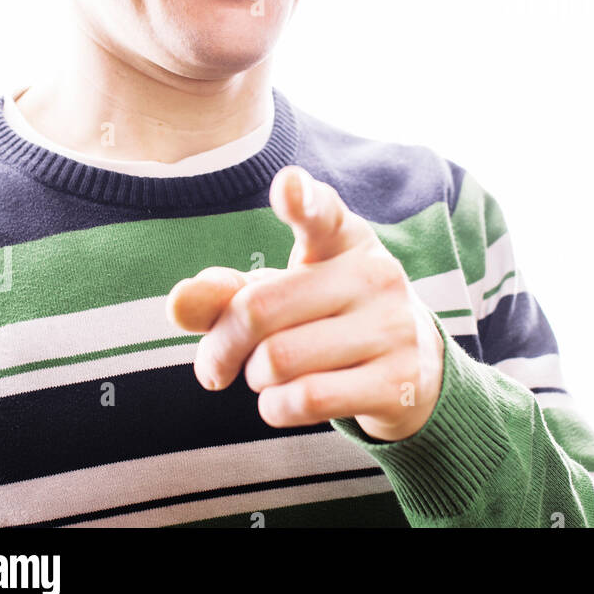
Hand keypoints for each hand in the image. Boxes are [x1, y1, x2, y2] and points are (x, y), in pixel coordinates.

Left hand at [165, 165, 444, 440]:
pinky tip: (287, 400)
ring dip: (256, 379)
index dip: (302, 199)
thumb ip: (226, 294)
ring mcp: (393, 327)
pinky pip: (305, 399)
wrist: (414, 369)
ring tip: (272, 376)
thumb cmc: (327, 320)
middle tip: (217, 365)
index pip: (321, 214)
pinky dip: (276, 408)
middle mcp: (375, 274)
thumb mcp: (282, 296)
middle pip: (259, 309)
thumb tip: (178, 300)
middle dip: (221, 346)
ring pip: (278, 360)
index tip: (287, 186)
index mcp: (344, 239)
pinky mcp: (398, 380)